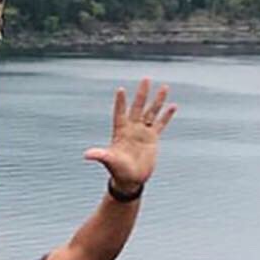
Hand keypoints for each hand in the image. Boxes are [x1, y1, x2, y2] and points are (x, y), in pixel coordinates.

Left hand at [83, 77, 176, 192]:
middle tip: (146, 79)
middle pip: (138, 107)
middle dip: (142, 94)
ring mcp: (143, 132)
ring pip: (151, 112)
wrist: (130, 179)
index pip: (120, 113)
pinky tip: (173, 106)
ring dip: (157, 100)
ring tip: (164, 87)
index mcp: (120, 131)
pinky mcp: (152, 138)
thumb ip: (100, 155)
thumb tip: (86, 155)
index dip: (120, 102)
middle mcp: (132, 128)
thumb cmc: (117, 170)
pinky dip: (167, 115)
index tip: (120, 89)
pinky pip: (161, 124)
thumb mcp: (109, 161)